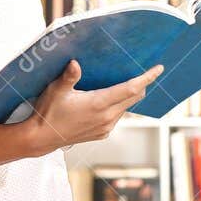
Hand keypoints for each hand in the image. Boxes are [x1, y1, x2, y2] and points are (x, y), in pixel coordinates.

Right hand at [24, 60, 163, 153]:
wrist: (43, 137)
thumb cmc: (49, 112)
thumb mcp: (56, 90)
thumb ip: (68, 76)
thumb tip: (75, 63)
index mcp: (99, 104)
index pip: (130, 89)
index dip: (146, 78)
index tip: (158, 69)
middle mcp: (106, 117)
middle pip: (133, 97)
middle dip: (142, 84)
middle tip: (146, 71)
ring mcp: (105, 127)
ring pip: (126, 108)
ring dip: (130, 95)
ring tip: (128, 83)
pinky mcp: (102, 133)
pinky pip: (117, 117)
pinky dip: (120, 106)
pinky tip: (112, 99)